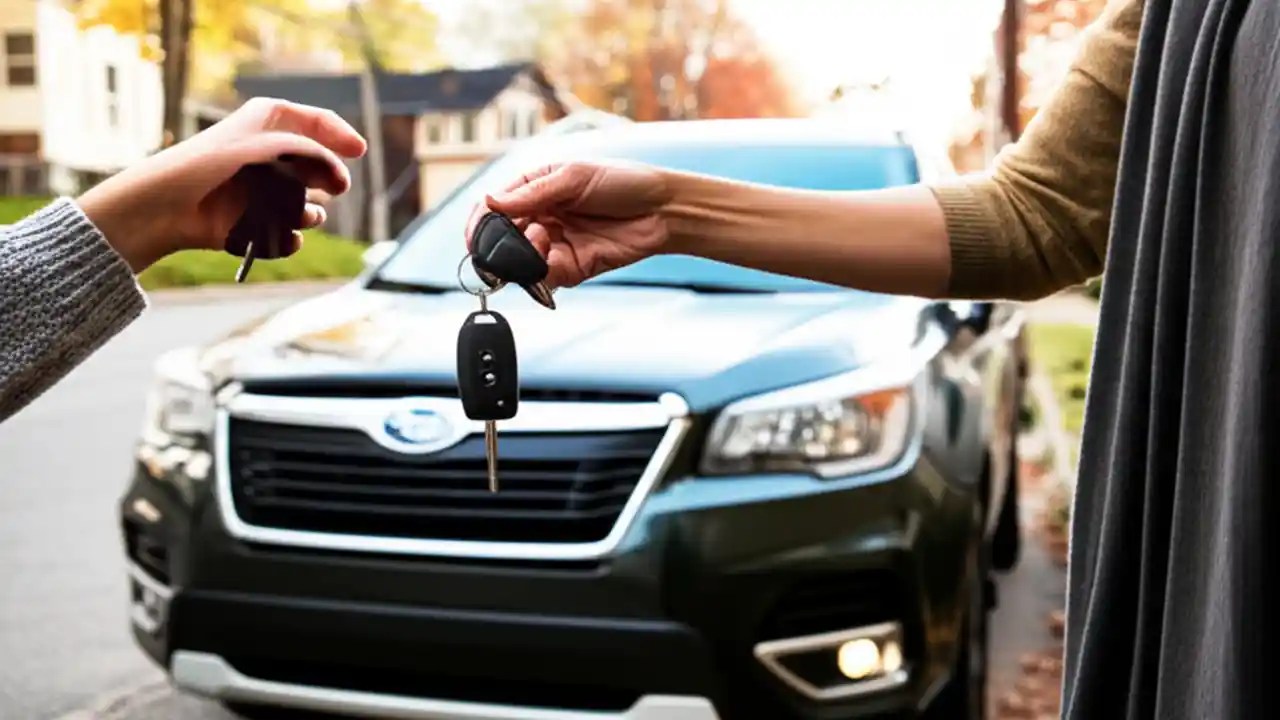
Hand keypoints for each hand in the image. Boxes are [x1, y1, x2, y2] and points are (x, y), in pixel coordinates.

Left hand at [78, 97, 366, 271]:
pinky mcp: (254, 222)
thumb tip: (340, 177)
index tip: (359, 151)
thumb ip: (313, 155)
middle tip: (336, 188)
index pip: (315, 122)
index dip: (341, 135)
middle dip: (328, 179)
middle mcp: (268, 155)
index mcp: (268, 123)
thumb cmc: (210, 164)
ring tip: (300, 214)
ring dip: (309, 212)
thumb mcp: (269, 146)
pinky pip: (287, 235)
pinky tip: (282, 238)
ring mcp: (262, 190)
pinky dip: (288, 239)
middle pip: (317, 167)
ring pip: (307, 205)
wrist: (165, 205)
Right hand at [468, 161, 671, 287]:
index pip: (494, 207)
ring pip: (520, 261)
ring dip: (523, 254)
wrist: (662, 210)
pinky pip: (545, 278)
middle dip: (500, 242)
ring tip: (543, 239)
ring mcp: (555, 245)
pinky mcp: (572, 268)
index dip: (481, 220)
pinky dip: (541, 273)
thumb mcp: (574, 176)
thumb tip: (491, 202)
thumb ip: (531, 192)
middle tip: (512, 237)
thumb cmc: (623, 182)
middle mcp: (541, 218)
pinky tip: (553, 256)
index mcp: (535, 190)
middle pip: (502, 239)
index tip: (476, 231)